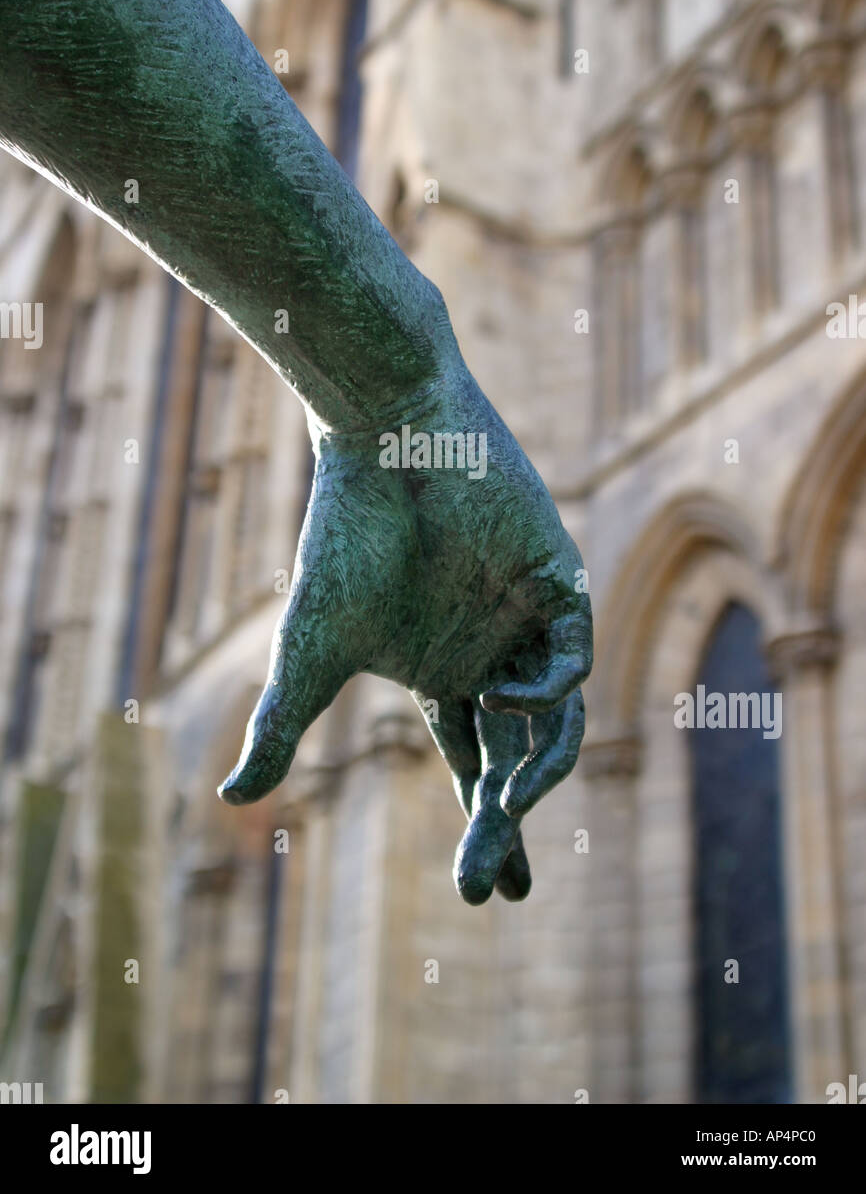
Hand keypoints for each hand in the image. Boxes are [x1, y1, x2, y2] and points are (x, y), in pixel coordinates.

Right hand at [218, 367, 591, 905]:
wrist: (382, 438)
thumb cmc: (343, 537)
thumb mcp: (311, 647)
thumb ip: (283, 723)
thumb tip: (232, 796)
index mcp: (445, 673)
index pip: (477, 765)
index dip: (487, 827)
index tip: (487, 896)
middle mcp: (493, 654)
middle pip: (515, 758)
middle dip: (502, 827)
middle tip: (491, 890)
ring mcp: (528, 620)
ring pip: (554, 720)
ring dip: (535, 771)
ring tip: (507, 810)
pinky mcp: (558, 578)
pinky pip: (571, 651)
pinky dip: (545, 686)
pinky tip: (503, 692)